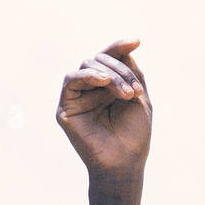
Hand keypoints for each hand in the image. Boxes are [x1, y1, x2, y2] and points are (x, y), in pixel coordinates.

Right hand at [56, 39, 151, 178]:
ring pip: (87, 66)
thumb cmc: (134, 134)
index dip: (120, 46)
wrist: (125, 163)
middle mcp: (91, 89)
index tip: (136, 41)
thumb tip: (125, 47)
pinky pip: (71, 80)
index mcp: (108, 85)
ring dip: (110, 74)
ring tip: (125, 94)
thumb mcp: (139, 97)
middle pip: (100, 59)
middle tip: (134, 92)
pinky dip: (88, 76)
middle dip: (121, 70)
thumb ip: (131, 72)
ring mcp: (77, 98)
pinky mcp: (65, 109)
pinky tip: (104, 81)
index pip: (110, 58)